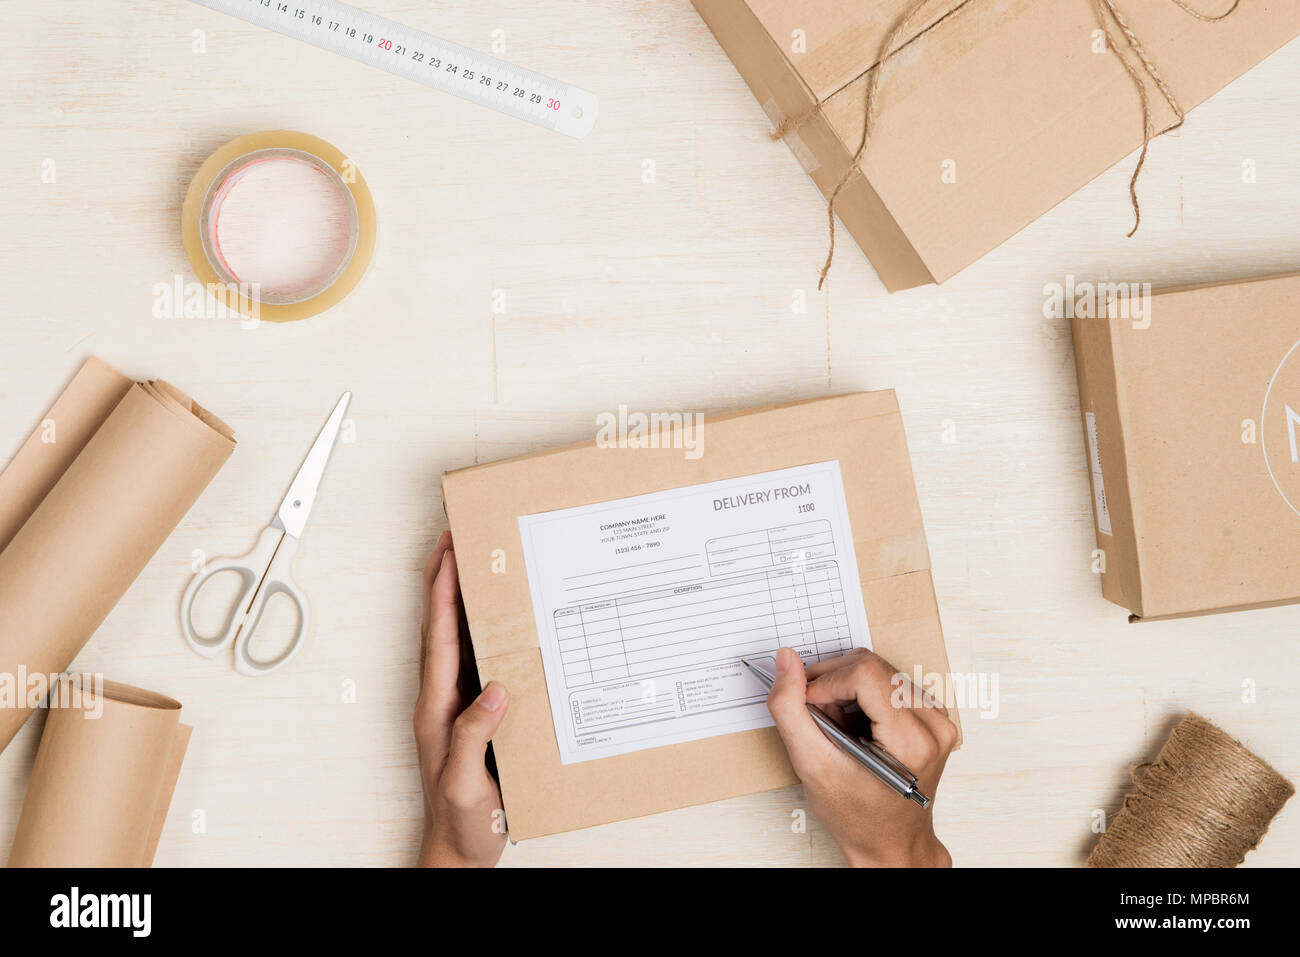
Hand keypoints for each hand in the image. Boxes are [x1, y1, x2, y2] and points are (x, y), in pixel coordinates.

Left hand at [414, 531, 508, 866]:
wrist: (460, 851)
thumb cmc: (460, 822)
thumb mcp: (464, 782)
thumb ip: (473, 735)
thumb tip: (494, 688)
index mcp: (437, 706)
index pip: (440, 636)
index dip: (443, 591)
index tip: (451, 551)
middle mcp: (443, 698)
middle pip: (441, 625)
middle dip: (444, 578)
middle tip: (455, 536)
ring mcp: (457, 704)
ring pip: (455, 637)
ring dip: (458, 596)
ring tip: (471, 561)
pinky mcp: (474, 714)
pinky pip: (474, 659)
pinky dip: (479, 628)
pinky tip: (495, 617)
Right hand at [766, 646, 955, 866]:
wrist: (890, 842)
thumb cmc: (858, 816)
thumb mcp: (811, 765)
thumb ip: (790, 709)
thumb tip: (787, 661)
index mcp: (912, 740)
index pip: (865, 674)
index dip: (826, 681)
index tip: (807, 703)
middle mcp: (933, 724)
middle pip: (871, 666)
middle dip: (833, 683)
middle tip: (819, 717)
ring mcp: (936, 718)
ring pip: (878, 669)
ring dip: (845, 688)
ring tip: (836, 725)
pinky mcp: (931, 715)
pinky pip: (888, 681)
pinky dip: (861, 694)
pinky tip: (853, 723)